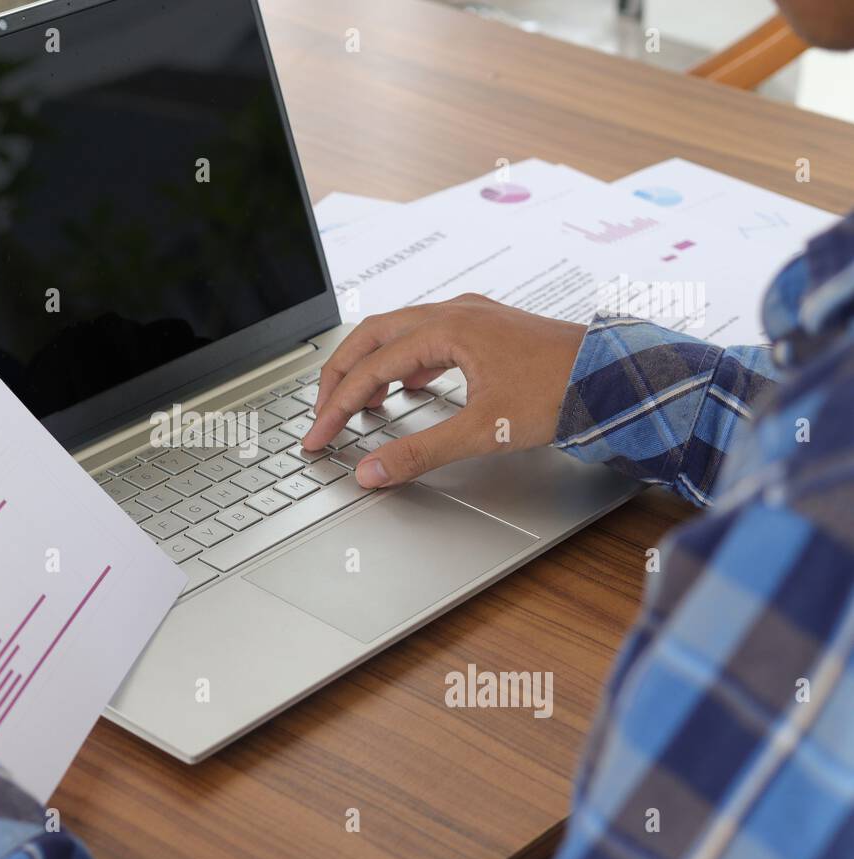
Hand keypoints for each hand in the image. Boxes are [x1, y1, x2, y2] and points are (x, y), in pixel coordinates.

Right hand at [303, 294, 586, 486]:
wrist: (614, 376)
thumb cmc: (559, 392)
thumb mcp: (482, 431)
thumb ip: (420, 452)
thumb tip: (372, 471)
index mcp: (446, 329)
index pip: (369, 367)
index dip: (336, 406)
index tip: (318, 436)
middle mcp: (453, 313)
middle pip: (371, 337)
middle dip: (340, 377)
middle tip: (321, 414)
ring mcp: (470, 316)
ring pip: (397, 333)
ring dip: (370, 367)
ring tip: (358, 404)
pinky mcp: (485, 327)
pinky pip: (425, 337)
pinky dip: (402, 362)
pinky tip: (408, 387)